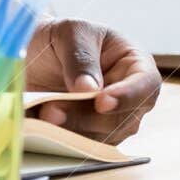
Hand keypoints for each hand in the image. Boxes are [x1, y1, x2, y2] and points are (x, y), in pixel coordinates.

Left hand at [25, 17, 159, 144]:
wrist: (33, 53)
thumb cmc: (61, 36)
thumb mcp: (71, 33)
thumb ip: (80, 58)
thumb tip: (88, 89)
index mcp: (134, 64)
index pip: (145, 84)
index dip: (127, 96)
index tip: (101, 102)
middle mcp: (128, 97)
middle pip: (123, 119)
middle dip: (87, 117)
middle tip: (53, 110)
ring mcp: (109, 120)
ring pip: (102, 137)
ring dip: (72, 131)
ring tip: (42, 116)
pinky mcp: (87, 135)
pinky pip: (82, 146)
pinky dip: (62, 140)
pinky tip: (42, 127)